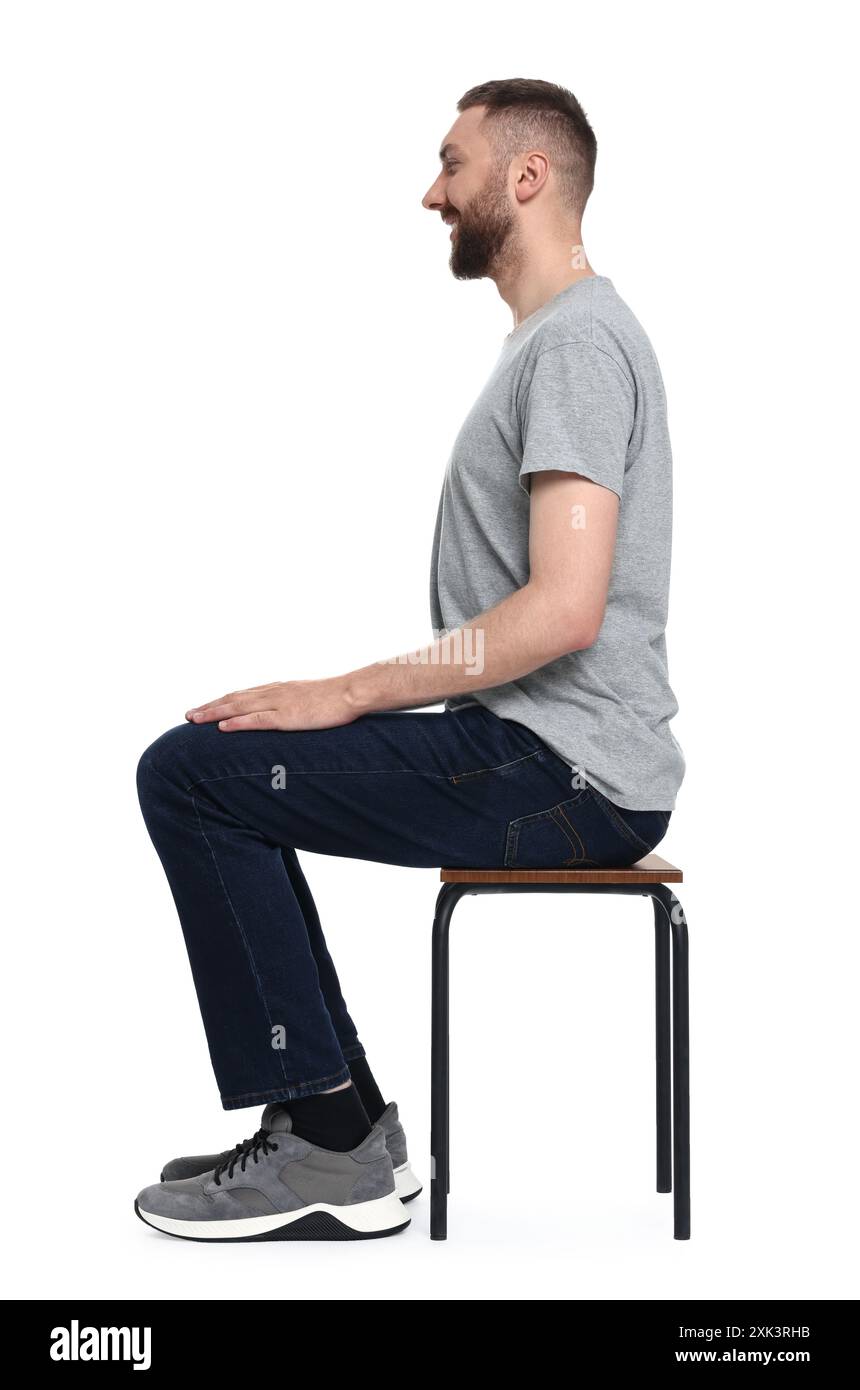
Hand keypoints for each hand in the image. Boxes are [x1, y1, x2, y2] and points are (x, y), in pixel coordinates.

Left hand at [185, 678, 357, 731]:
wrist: (351, 692)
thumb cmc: (335, 698)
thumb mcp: (308, 698)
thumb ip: (292, 705)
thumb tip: (285, 715)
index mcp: (278, 689)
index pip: (242, 694)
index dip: (221, 701)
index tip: (204, 708)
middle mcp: (273, 692)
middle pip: (233, 698)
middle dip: (209, 706)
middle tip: (188, 715)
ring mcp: (278, 703)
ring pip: (239, 706)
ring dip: (214, 712)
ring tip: (194, 719)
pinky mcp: (287, 716)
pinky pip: (257, 720)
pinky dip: (237, 722)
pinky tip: (222, 728)